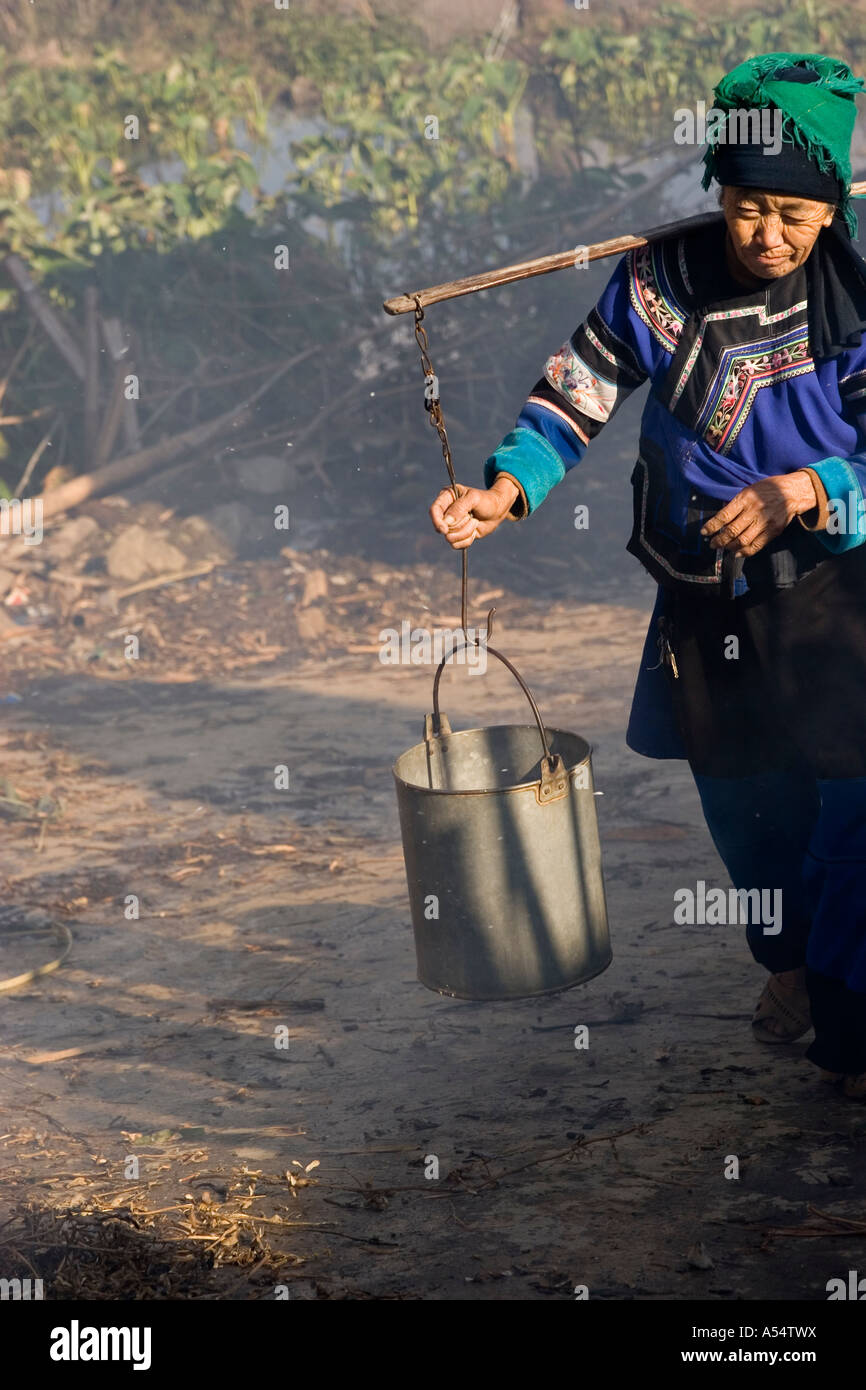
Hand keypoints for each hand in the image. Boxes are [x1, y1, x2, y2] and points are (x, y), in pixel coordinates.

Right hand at [429, 477, 519, 549]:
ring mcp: (451, 525)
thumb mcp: (474, 499)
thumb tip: (447, 521)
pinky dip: (468, 539)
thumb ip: (460, 507)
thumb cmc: (486, 500)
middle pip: (443, 527)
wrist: (497, 511)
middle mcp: (446, 512)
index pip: (434, 510)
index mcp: (446, 498)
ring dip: (465, 532)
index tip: (444, 529)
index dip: (437, 521)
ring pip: (450, 538)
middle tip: (472, 516)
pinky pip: (457, 545)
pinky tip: (474, 529)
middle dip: (460, 525)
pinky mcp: (457, 536)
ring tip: (474, 522)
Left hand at [701, 471, 816, 556]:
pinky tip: (737, 552)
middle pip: (732, 531)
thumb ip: (735, 504)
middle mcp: (754, 510)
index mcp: (746, 498)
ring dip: (730, 547)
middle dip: (719, 540)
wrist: (793, 492)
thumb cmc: (768, 489)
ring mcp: (765, 522)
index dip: (712, 526)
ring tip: (724, 547)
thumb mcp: (749, 490)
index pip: (724, 516)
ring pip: (742, 541)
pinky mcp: (773, 531)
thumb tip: (720, 520)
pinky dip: (744, 552)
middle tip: (713, 544)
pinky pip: (756, 546)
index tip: (704, 532)